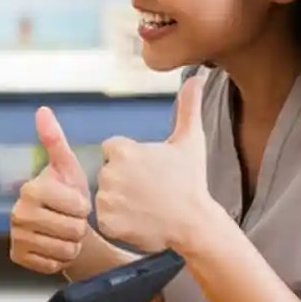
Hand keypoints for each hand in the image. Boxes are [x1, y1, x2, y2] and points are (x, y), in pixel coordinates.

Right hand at [9, 106, 91, 274]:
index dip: (83, 207)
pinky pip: (52, 264)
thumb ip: (55, 141)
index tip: (76, 204)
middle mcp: (18, 212)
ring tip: (65, 234)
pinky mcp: (18, 256)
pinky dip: (59, 259)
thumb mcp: (67, 168)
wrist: (62, 231)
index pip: (75, 206)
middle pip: (70, 229)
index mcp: (31, 189)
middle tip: (71, 222)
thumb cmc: (68, 198)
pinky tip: (55, 248)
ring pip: (63, 249)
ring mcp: (16, 236)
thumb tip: (43, 110)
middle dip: (78, 228)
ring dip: (71, 245)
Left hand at [95, 75, 212, 252]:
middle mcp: (109, 172)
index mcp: (122, 150)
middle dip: (124, 180)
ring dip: (120, 201)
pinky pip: (104, 218)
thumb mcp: (190, 141)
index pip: (112, 150)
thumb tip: (196, 76)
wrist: (195, 224)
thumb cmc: (191, 182)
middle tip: (150, 191)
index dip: (130, 161)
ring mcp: (106, 198)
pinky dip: (117, 222)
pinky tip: (138, 220)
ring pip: (105, 195)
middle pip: (107, 172)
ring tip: (145, 207)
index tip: (149, 172)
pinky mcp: (106, 222)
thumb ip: (188, 106)